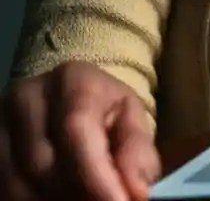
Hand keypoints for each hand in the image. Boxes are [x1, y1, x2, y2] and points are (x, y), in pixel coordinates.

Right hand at [0, 61, 159, 200]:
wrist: (68, 99)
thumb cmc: (106, 112)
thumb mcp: (133, 121)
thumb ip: (137, 152)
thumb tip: (137, 191)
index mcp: (72, 80)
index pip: (77, 130)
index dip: (98, 176)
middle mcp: (26, 98)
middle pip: (43, 163)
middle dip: (77, 196)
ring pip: (17, 184)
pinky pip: (3, 189)